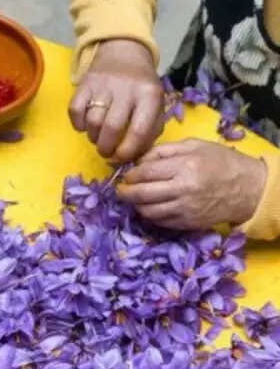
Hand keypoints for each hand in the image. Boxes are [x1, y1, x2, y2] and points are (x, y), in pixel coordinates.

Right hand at [69, 39, 164, 162]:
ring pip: (92, 121)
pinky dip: (77, 125)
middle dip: (106, 148)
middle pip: (112, 128)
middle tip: (106, 152)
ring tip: (98, 137)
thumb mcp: (156, 105)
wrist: (123, 56)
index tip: (120, 158)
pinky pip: (75, 111)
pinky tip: (85, 125)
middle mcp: (126, 89)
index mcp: (149, 95)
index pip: (138, 130)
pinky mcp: (84, 84)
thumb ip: (150, 131)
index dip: (127, 151)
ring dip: (93, 137)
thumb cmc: (141, 88)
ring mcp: (103, 85)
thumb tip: (134, 156)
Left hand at [118, 139, 266, 229]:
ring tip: (134, 200)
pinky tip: (150, 208)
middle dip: (125, 193)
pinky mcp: (188, 223)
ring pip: (148, 211)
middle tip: (121, 191)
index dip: (130, 175)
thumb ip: (164, 150)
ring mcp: (185, 209)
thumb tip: (138, 160)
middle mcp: (183, 189)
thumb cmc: (220, 162)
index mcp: (184, 166)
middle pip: (142, 194)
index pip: (145, 173)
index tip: (126, 176)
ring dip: (136, 206)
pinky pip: (161, 222)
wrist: (248, 187)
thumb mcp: (194, 145)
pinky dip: (150, 215)